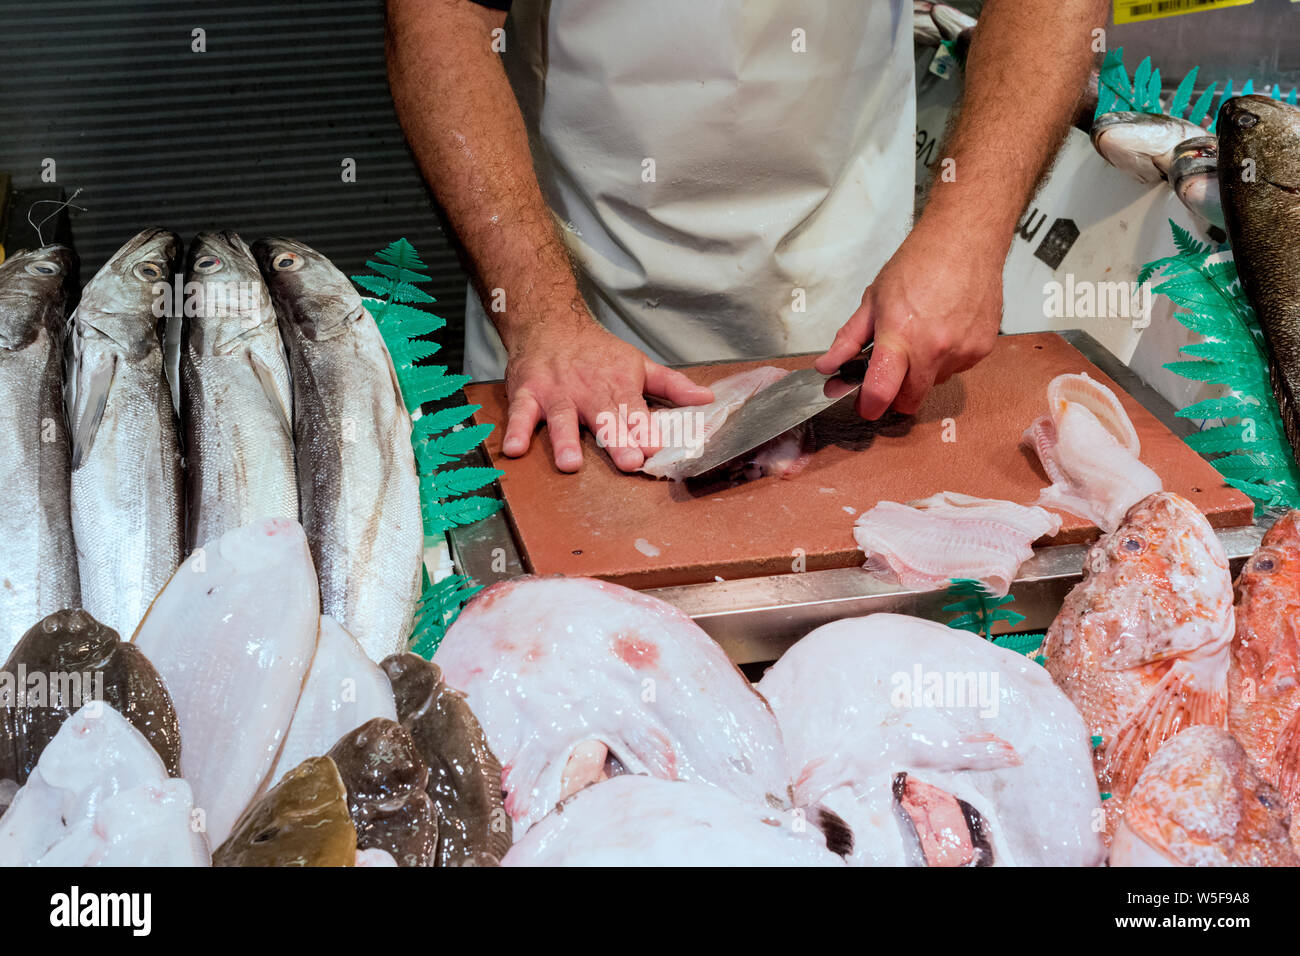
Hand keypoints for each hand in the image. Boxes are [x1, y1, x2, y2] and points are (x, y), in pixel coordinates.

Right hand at [501, 313, 714, 472]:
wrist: (551, 322)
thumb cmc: (597, 352)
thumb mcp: (639, 364)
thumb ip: (671, 386)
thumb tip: (706, 399)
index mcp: (618, 384)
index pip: (634, 410)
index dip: (644, 429)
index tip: (654, 449)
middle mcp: (588, 389)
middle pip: (603, 417)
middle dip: (615, 440)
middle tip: (627, 462)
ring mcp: (557, 392)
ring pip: (562, 418)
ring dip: (564, 440)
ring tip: (569, 464)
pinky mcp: (528, 394)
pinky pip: (521, 413)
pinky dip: (516, 430)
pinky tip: (515, 449)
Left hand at [815, 220, 1002, 418]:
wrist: (966, 240)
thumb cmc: (919, 263)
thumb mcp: (873, 299)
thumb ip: (849, 339)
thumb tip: (828, 366)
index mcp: (900, 336)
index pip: (882, 392)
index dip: (870, 406)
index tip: (866, 406)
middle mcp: (934, 349)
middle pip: (910, 400)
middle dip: (896, 394)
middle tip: (889, 370)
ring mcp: (961, 351)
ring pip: (934, 384)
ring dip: (924, 372)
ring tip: (923, 334)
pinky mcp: (982, 349)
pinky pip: (957, 368)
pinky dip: (947, 358)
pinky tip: (945, 328)